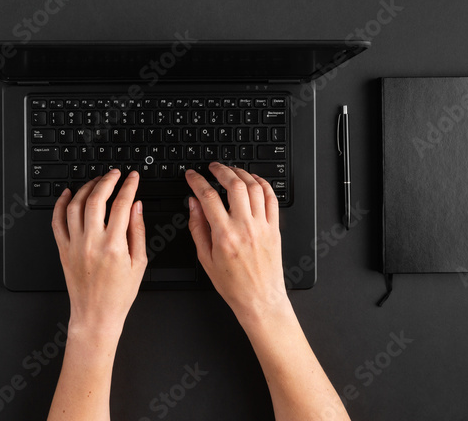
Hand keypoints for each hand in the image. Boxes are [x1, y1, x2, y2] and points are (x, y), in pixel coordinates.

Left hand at [51, 169, 147, 334]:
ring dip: (86, 187)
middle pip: (96, 199)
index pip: (122, 205)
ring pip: (75, 205)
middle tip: (115, 174)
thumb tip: (136, 205)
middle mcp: (92, 243)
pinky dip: (61, 204)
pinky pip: (57, 221)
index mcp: (114, 246)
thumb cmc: (119, 294)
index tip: (132, 178)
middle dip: (107, 180)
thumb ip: (138, 230)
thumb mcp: (139, 263)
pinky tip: (68, 193)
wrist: (95, 316)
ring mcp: (75, 245)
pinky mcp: (63, 250)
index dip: (128, 186)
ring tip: (97, 181)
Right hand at [186, 162, 289, 325]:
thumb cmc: (233, 284)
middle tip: (213, 167)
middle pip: (234, 185)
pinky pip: (272, 198)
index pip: (208, 197)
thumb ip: (197, 227)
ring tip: (231, 171)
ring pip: (254, 187)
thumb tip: (193, 204)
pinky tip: (254, 181)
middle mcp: (245, 227)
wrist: (260, 300)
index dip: (197, 181)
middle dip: (221, 170)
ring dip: (241, 173)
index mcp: (225, 235)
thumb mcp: (206, 258)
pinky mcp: (274, 228)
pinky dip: (263, 184)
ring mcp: (262, 226)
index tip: (192, 175)